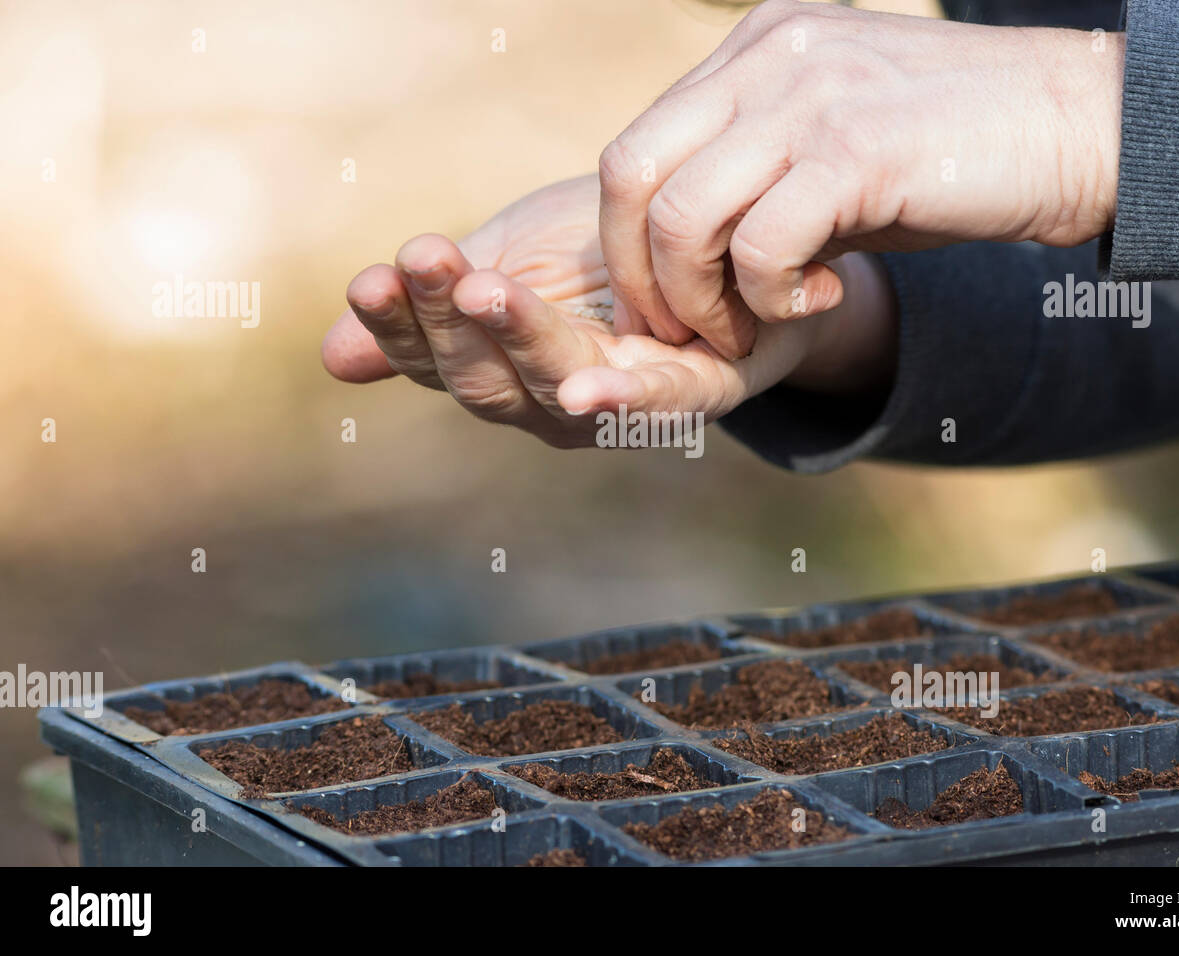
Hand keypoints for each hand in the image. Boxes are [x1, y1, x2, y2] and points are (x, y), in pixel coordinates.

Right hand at [321, 174, 896, 448]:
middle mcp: (553, 401)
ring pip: (557, 385)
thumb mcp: (515, 262)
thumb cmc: (609, 256)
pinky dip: (623, 397)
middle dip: (448, 320)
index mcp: (502, 367)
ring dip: (519, 341)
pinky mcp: (699, 394)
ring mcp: (621, 407)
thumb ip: (443, 304)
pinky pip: (658, 403)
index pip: (432, 355)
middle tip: (422, 261)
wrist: (722, 240)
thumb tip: (330, 357)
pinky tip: (587, 387)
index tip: (369, 279)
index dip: (400, 325)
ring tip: (484, 292)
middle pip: (484, 377)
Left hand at [598, 0, 1122, 357]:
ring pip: (682, 219)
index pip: (634, 150)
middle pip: (629, 179)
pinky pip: (758, 248)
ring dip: (703, 303)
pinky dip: (771, 300)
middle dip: (644, 279)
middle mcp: (768, 56)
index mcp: (754, 48)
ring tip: (753, 328)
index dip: (628, 246)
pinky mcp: (856, 149)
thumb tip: (686, 253)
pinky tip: (823, 299)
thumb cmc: (956, 152)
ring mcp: (809, 96)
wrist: (1081, 125)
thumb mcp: (834, 150)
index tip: (665, 307)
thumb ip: (757, 176)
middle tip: (687, 334)